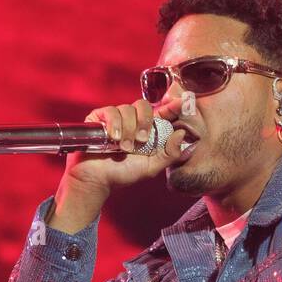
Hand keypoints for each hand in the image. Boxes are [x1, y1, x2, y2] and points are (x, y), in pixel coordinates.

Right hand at [63, 98, 187, 191]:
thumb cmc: (123, 174)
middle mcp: (132, 121)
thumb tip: (181, 133)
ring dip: (128, 130)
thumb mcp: (151, 167)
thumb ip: (169, 153)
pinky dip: (114, 125)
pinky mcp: (99, 118)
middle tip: (141, 139)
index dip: (173, 105)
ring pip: (127, 109)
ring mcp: (115, 118)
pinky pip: (111, 111)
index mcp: (146, 130)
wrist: (98, 179)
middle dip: (144, 121)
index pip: (162, 112)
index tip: (183, 102)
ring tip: (123, 148)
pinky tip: (113, 139)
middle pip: (143, 106)